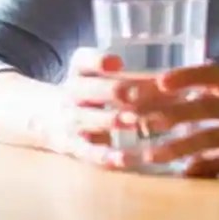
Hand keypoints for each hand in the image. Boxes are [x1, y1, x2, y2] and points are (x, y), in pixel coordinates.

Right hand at [39, 48, 159, 168]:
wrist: (48, 118)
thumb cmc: (88, 91)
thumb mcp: (95, 73)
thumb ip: (128, 74)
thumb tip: (170, 81)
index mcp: (79, 71)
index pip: (84, 61)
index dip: (99, 62)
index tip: (118, 63)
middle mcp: (73, 94)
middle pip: (94, 90)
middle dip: (119, 91)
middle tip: (147, 93)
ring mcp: (73, 122)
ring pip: (94, 120)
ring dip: (115, 120)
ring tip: (137, 120)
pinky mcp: (76, 148)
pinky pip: (90, 152)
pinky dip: (106, 156)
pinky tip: (124, 159)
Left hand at [122, 64, 218, 177]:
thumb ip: (209, 84)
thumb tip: (161, 81)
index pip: (206, 74)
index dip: (181, 77)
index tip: (156, 82)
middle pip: (196, 109)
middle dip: (162, 115)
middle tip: (132, 120)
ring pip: (203, 141)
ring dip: (172, 148)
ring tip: (148, 153)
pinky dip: (199, 169)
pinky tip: (180, 173)